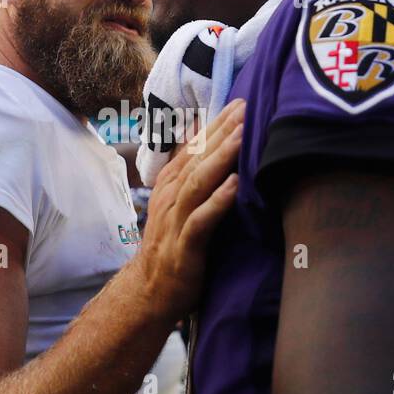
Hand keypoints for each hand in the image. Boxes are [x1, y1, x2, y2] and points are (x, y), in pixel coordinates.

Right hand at [131, 99, 243, 321]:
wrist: (149, 291)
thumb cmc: (172, 246)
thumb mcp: (178, 205)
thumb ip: (189, 173)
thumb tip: (201, 138)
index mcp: (170, 185)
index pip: (193, 147)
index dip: (215, 124)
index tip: (239, 102)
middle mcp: (170, 198)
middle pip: (197, 158)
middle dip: (221, 131)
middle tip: (245, 107)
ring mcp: (175, 221)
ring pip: (197, 183)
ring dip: (220, 158)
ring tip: (241, 136)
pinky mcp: (184, 247)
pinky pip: (200, 220)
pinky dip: (217, 201)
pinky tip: (234, 185)